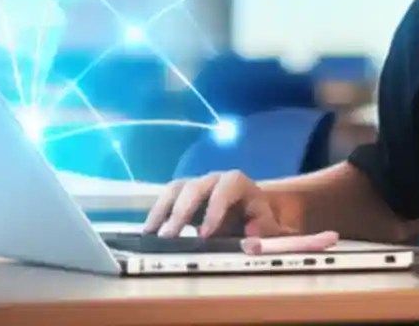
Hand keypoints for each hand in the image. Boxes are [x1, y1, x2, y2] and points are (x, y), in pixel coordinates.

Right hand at [142, 170, 296, 238]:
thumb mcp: (269, 229)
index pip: (225, 189)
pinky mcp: (182, 195)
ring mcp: (196, 184)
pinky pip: (167, 198)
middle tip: (168, 236)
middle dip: (181, 212)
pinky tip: (148, 232)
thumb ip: (265, 233)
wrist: (250, 215)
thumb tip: (251, 239)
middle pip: (194, 187)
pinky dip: (157, 214)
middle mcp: (214, 179)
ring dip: (162, 210)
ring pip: (175, 189)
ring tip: (151, 233)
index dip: (214, 209)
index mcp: (238, 183)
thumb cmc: (260, 221)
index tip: (204, 235)